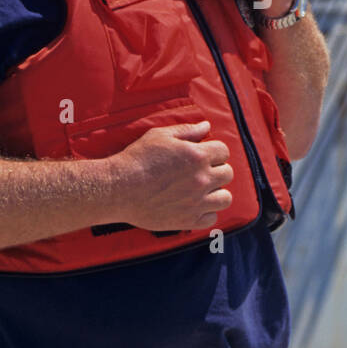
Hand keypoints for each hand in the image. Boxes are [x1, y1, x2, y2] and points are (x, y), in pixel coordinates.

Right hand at [115, 121, 233, 231]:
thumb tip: (206, 127)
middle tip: (201, 172)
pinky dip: (206, 213)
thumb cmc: (137, 159)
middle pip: (228, 173)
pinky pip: (212, 219)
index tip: (204, 155)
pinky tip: (194, 206)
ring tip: (203, 191)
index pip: (224, 151)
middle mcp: (202, 178)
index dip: (214, 151)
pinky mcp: (188, 220)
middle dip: (217, 170)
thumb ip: (187, 131)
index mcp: (197, 155)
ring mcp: (197, 201)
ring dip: (217, 193)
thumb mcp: (160, 136)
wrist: (118, 188)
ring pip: (225, 199)